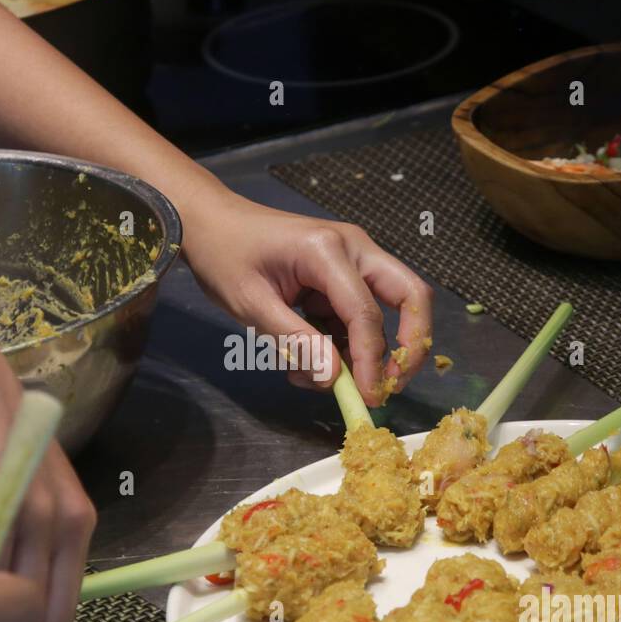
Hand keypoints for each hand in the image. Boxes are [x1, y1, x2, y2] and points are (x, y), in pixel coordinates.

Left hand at [180, 192, 433, 405]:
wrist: (210, 223)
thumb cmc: (224, 256)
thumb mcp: (253, 306)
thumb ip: (297, 342)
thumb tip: (334, 379)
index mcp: (328, 250)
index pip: (366, 313)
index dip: (371, 360)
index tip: (367, 397)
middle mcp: (354, 249)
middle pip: (410, 296)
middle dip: (409, 345)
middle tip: (390, 386)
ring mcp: (352, 260)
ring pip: (383, 312)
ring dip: (361, 352)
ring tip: (316, 377)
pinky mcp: (341, 276)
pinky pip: (356, 317)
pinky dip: (341, 344)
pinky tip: (307, 360)